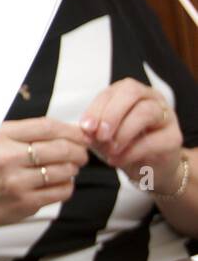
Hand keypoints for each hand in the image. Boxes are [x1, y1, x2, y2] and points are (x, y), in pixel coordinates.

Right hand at [0, 117, 90, 236]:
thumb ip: (21, 133)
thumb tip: (62, 130)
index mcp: (0, 137)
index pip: (46, 127)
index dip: (70, 130)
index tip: (80, 134)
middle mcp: (7, 158)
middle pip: (60, 148)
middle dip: (78, 150)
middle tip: (82, 153)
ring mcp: (17, 182)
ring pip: (65, 170)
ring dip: (74, 168)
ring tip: (70, 167)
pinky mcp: (25, 202)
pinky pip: (61, 191)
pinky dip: (68, 185)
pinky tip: (60, 182)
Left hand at [81, 77, 184, 193]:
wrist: (149, 169)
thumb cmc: (123, 146)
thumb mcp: (102, 136)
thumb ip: (93, 130)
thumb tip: (86, 130)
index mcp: (130, 93)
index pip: (112, 91)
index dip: (97, 108)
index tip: (85, 127)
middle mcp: (150, 98)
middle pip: (132, 94)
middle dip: (111, 114)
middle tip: (99, 135)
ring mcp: (166, 116)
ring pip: (145, 112)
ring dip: (123, 132)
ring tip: (109, 149)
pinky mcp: (174, 137)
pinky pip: (153, 140)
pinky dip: (131, 151)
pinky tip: (117, 160)